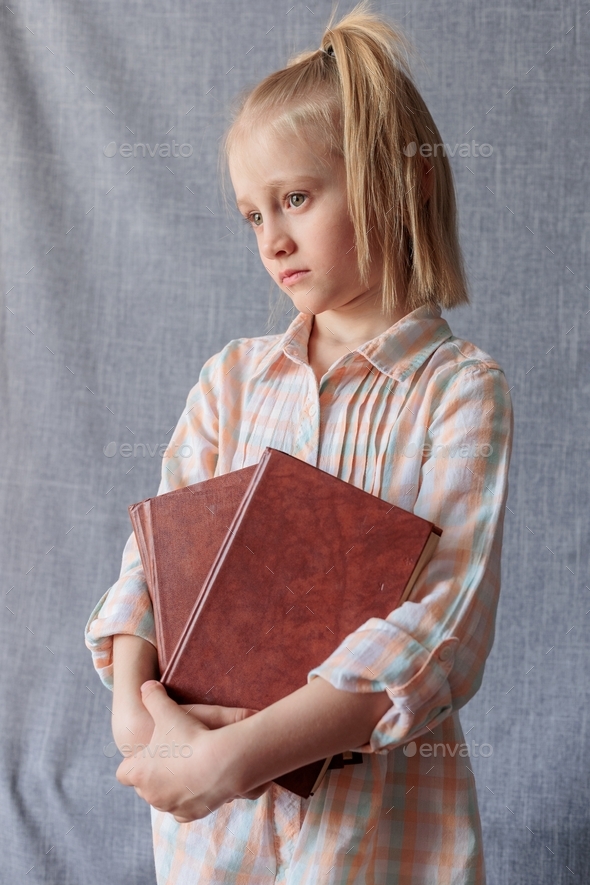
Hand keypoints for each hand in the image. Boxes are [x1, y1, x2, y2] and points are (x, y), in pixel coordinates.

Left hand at [116, 681, 272, 820]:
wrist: (220, 764)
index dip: (133, 762)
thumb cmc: (189, 737)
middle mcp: (151, 794)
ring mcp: (171, 807)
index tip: (144, 754)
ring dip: (170, 788)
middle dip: (153, 776)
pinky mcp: (190, 815)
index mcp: (140, 773)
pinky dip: (188, 800)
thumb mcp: (167, 711)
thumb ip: (152, 697)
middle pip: (144, 787)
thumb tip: (145, 686)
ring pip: (164, 800)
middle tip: (168, 758)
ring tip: (185, 771)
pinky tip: (197, 785)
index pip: (124, 772)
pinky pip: (183, 811)